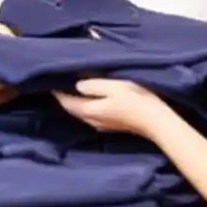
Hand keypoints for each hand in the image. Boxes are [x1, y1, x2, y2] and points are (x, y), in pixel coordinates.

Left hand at [53, 79, 174, 138]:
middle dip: (66, 97)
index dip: (58, 92)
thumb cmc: (134, 100)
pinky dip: (87, 105)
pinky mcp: (111, 125)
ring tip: (73, 87)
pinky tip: (91, 97)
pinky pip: (92, 113)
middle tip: (61, 82)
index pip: (66, 102)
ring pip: (82, 112)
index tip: (51, 81)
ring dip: (76, 101)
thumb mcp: (112, 87)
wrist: (155, 121)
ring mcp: (101, 124)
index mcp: (89, 110)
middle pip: (73, 108)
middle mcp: (91, 120)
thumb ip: (93, 86)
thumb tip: (78, 85)